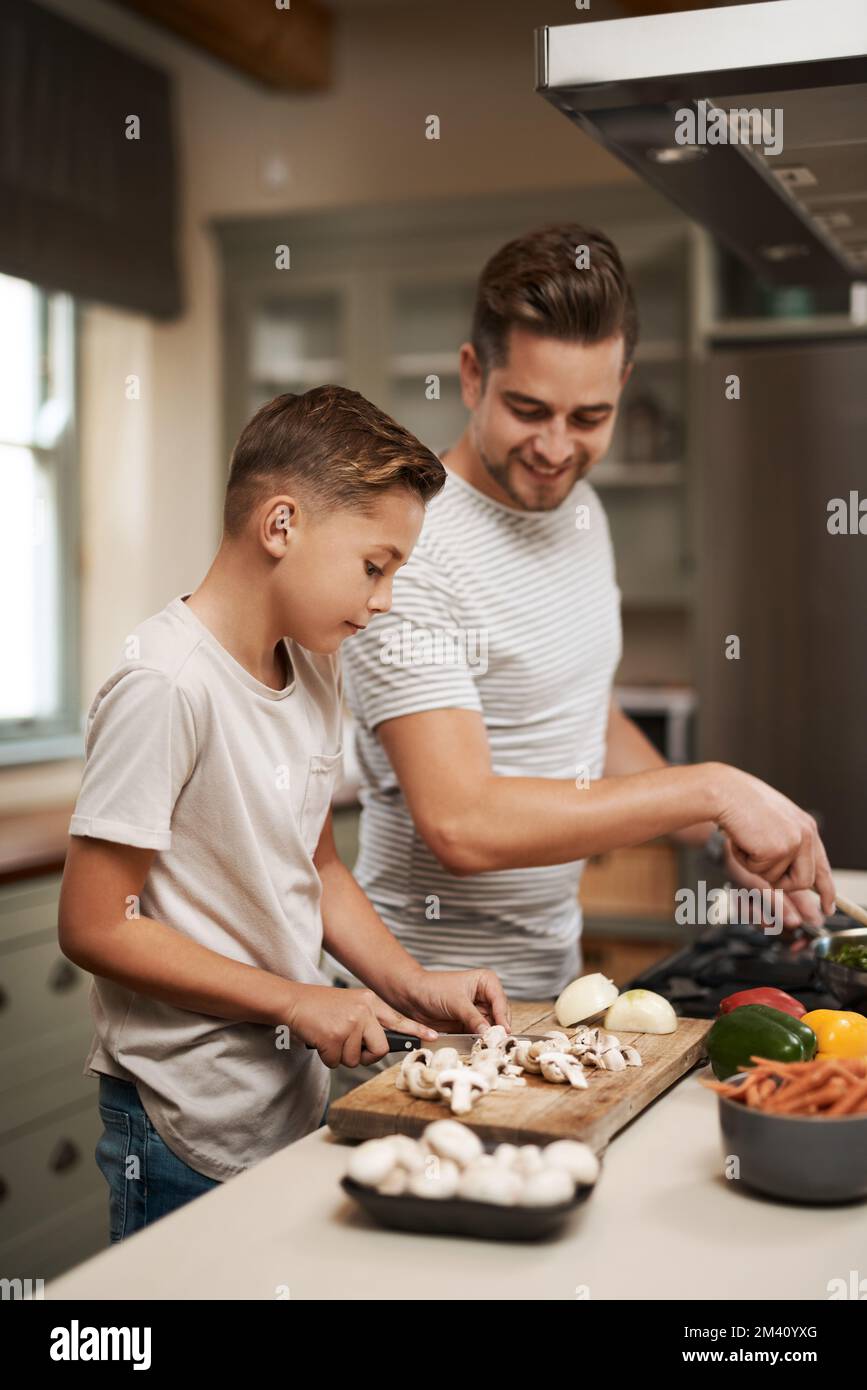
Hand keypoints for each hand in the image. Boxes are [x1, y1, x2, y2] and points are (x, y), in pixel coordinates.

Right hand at [286, 985, 437, 1068]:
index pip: (398, 1019)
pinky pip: (336, 1062)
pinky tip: (321, 1041)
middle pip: (380, 1049)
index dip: (416, 1031)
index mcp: (369, 1001)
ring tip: (330, 1037)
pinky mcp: (334, 1036)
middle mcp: (363, 1010)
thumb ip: (369, 1020)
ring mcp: (349, 1023)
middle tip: (350, 1046)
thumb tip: (381, 1045)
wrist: (293, 1001)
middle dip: (366, 1055)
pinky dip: (327, 1057)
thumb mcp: (351, 1004)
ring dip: (341, 1055)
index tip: (432, 1037)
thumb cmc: (321, 1006)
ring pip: (356, 1059)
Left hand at [398, 967, 510, 1035]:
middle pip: (499, 1015)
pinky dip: (478, 1040)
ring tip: (488, 1045)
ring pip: (490, 1026)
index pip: (500, 1001)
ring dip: (488, 1036)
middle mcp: (485, 995)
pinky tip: (478, 1046)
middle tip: (496, 1042)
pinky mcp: (469, 1023)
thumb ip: (473, 1018)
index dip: (502, 1017)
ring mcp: (477, 1010)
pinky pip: (478, 1034)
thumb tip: (488, 1032)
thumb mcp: (456, 1002)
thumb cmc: (433, 988)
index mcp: (486, 982)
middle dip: (497, 1028)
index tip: (504, 1031)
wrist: (412, 996)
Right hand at [711, 764, 835, 914]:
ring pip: (778, 880)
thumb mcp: (772, 825)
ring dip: (757, 867)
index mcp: (806, 827)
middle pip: (804, 882)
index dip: (827, 891)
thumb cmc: (741, 805)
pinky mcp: (779, 849)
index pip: (822, 867)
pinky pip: (761, 873)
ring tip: (748, 841)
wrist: (725, 792)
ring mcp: (794, 842)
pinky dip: (746, 861)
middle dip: (780, 882)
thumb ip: (787, 847)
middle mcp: (806, 834)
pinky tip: (743, 840)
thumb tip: (790, 880)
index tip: (828, 908)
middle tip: (759, 862)